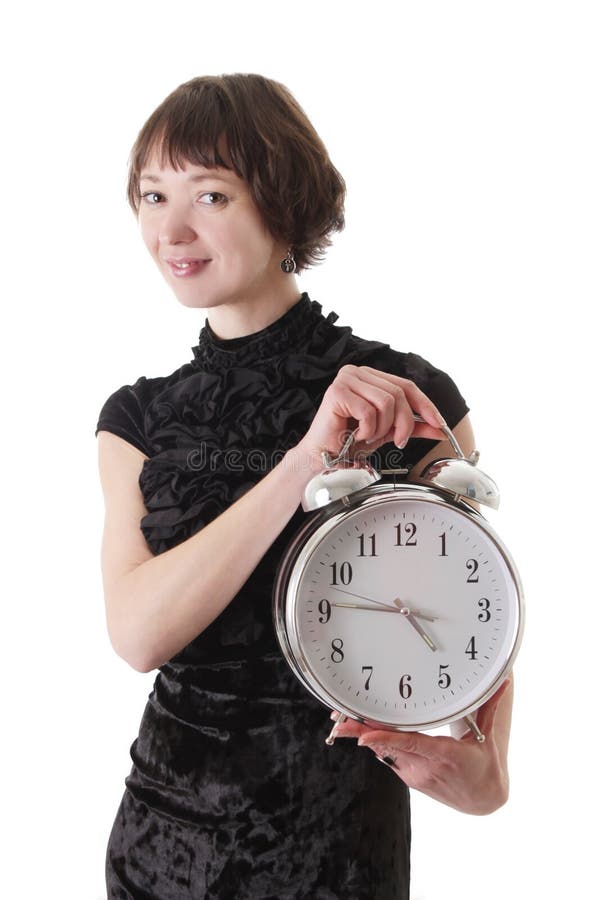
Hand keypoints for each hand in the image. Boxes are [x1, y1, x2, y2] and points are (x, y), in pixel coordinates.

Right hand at [294, 364, 446, 472]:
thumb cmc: (349, 442)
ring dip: (383, 427)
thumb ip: (413, 427)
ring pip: (386, 402)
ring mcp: (346, 379)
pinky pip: (368, 411)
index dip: (425, 405)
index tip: (438, 424)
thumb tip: (439, 428)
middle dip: (403, 423)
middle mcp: (357, 372)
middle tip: (397, 441)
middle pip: (399, 393)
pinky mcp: (337, 392)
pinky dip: (368, 429)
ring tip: (369, 436)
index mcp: (370, 377)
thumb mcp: (388, 432)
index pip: (406, 385)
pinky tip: (357, 434)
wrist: (324, 457)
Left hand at [330, 675, 513, 815]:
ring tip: (342, 722)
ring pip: (385, 751)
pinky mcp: (410, 778)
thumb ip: (490, 707)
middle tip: (340, 722)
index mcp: (445, 755)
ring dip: (364, 737)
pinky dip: (377, 744)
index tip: (365, 736)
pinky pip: (390, 756)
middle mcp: (426, 768)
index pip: (411, 745)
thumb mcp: (489, 739)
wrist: (483, 801)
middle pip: (390, 746)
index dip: (387, 740)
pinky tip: (361, 731)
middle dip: (363, 733)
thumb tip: (503, 680)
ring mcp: (415, 775)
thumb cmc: (485, 766)